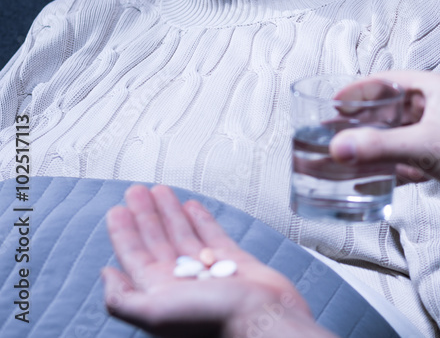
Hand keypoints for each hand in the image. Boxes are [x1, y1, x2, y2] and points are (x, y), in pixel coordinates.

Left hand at [102, 184, 315, 337]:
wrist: (262, 318)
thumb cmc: (212, 320)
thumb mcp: (155, 312)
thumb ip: (123, 298)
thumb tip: (105, 274)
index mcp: (158, 292)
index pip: (134, 256)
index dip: (124, 233)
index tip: (117, 209)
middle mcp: (180, 282)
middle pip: (156, 242)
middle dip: (144, 216)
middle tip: (136, 192)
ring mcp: (206, 271)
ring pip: (182, 235)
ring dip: (169, 212)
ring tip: (160, 190)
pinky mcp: (232, 263)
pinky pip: (211, 235)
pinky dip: (200, 219)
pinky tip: (191, 206)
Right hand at [329, 71, 439, 221]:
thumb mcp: (423, 146)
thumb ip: (378, 147)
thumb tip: (339, 146)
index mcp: (437, 89)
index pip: (389, 80)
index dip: (359, 90)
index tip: (334, 101)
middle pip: (391, 109)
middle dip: (363, 122)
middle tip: (333, 132)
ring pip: (400, 136)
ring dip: (375, 147)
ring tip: (347, 157)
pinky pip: (411, 159)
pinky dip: (392, 167)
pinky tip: (373, 179)